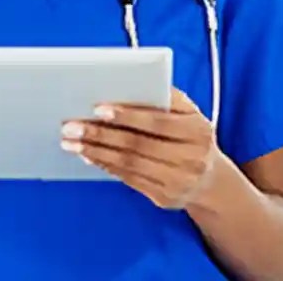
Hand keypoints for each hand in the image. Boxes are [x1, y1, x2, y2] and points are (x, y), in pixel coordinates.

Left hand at [61, 87, 220, 209]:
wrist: (210, 181)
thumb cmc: (191, 136)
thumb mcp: (189, 113)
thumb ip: (165, 97)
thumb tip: (128, 83)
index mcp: (198, 131)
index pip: (157, 122)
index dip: (127, 115)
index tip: (98, 109)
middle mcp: (192, 159)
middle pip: (138, 145)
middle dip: (101, 135)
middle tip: (72, 127)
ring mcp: (178, 182)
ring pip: (129, 164)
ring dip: (95, 152)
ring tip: (71, 142)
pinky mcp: (164, 198)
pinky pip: (129, 179)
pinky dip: (105, 165)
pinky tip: (88, 156)